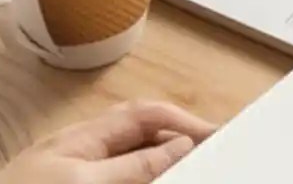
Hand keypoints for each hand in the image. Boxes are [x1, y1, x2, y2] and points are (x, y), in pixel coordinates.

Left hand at [0, 101, 215, 183]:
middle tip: (213, 156)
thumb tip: (178, 146)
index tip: (217, 137)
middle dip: (178, 142)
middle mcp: (82, 153)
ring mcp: (75, 176)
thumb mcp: (82, 183)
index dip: (183, 122)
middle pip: (142, 136)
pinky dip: (141, 178)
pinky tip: (154, 181)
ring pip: (131, 161)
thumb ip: (133, 166)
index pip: (146, 116)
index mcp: (84, 138)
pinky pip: (118, 178)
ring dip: (161, 165)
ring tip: (192, 170)